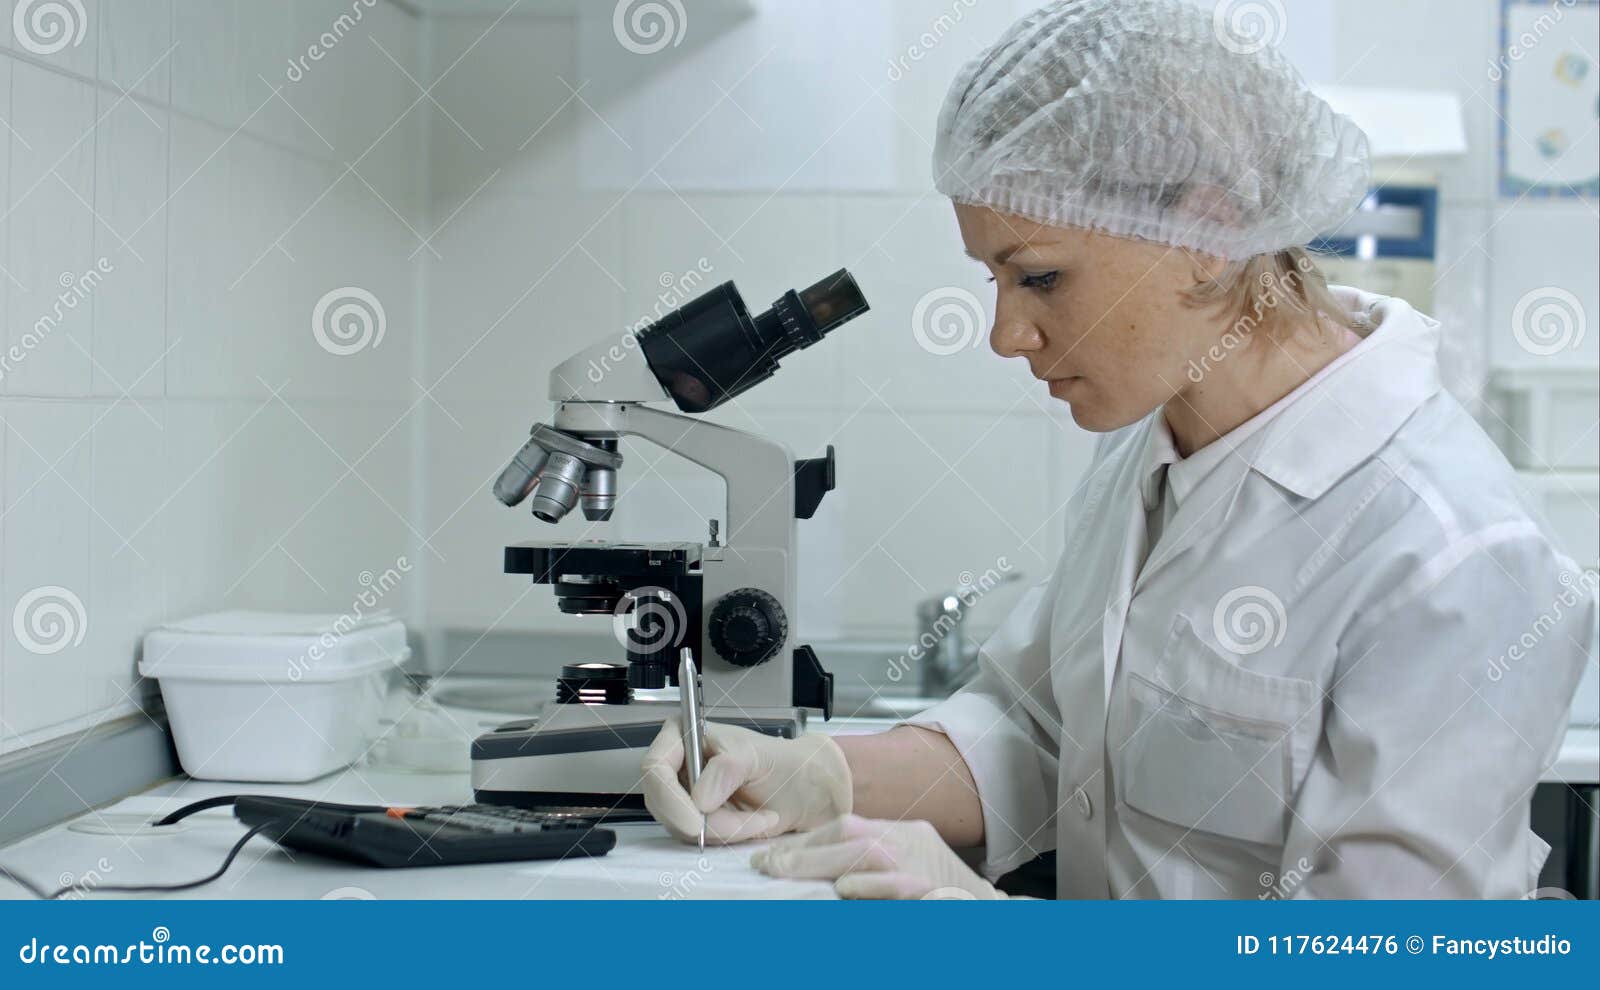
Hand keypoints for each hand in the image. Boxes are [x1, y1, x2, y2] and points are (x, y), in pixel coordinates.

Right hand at [641, 719, 852, 845]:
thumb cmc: (780, 762)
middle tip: (744, 824)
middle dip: (707, 820)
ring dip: (724, 830)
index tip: (696, 822)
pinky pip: (698, 839)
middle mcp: (677, 765)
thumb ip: (727, 769)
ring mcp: (683, 795)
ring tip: (760, 817)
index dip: (670, 798)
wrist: (800, 789)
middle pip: (664, 803)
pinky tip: (753, 823)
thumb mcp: (757, 755)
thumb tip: (699, 798)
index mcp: (683, 735)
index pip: (655, 767)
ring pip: (682, 827)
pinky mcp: (694, 820)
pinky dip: (728, 837)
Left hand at [751, 814, 1003, 899]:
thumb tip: (819, 874)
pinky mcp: (934, 891)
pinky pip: (899, 885)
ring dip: (823, 862)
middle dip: (805, 849)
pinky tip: (845, 890)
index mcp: (904, 833)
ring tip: (786, 870)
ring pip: (869, 853)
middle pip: (852, 835)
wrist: (990, 913)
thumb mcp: (907, 867)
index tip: (773, 855)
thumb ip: (870, 866)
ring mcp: (924, 866)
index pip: (847, 827)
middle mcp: (913, 843)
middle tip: (767, 863)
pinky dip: (871, 886)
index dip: (807, 841)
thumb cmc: (946, 896)